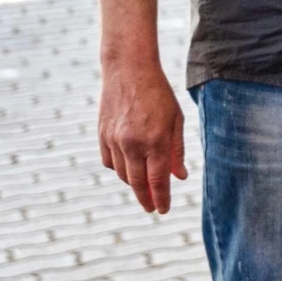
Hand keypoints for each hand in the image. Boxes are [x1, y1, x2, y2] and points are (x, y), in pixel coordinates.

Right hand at [98, 59, 185, 213]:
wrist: (129, 70)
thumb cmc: (159, 94)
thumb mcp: (176, 119)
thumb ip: (177, 150)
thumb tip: (180, 176)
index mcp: (156, 140)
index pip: (158, 180)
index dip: (161, 198)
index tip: (163, 210)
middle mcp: (133, 143)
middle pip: (137, 183)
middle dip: (146, 198)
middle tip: (152, 208)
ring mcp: (114, 140)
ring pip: (122, 174)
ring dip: (133, 184)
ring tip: (144, 187)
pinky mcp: (102, 135)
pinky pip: (109, 162)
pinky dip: (119, 169)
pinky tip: (128, 168)